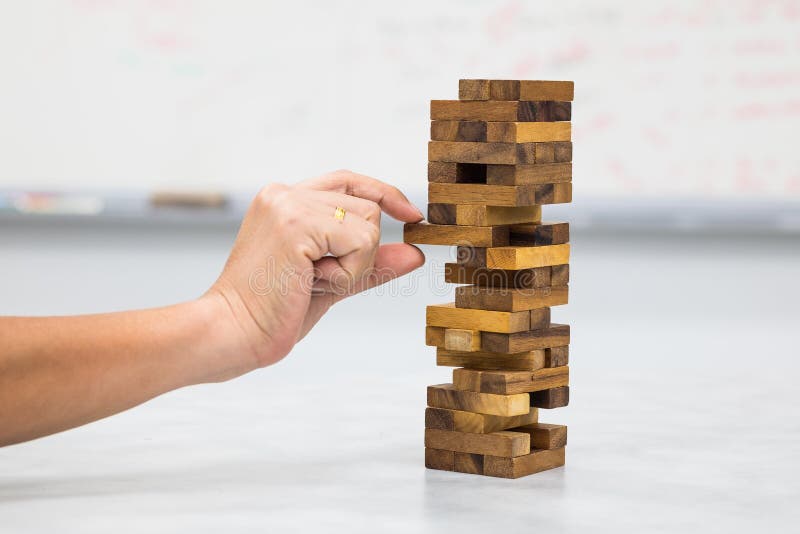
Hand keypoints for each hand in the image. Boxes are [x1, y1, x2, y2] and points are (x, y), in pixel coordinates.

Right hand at [205, 170, 424, 376]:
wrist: (231, 334)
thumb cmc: (272, 313)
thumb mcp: (333, 282)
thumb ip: (370, 263)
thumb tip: (415, 253)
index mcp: (284, 200)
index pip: (348, 180)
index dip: (384, 193)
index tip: (411, 215)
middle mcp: (285, 193)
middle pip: (367, 207)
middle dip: (361, 252)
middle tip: (318, 278)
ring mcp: (289, 205)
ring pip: (368, 224)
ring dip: (353, 265)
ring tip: (310, 281)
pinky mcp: (296, 224)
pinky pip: (361, 243)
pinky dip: (347, 273)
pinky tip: (309, 283)